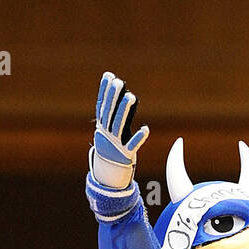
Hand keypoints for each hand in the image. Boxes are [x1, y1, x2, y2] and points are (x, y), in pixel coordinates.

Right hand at [89, 72, 149, 189]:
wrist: (108, 173)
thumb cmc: (112, 147)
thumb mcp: (110, 130)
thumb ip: (114, 112)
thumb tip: (117, 90)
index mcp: (102, 127)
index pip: (102, 106)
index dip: (105, 91)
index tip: (109, 75)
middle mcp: (107, 134)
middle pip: (111, 113)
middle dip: (114, 97)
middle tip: (119, 82)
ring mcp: (116, 144)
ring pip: (120, 125)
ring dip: (125, 111)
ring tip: (131, 96)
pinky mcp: (126, 155)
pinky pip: (133, 145)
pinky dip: (138, 138)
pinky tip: (146, 129)